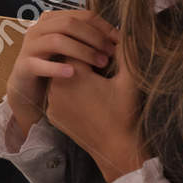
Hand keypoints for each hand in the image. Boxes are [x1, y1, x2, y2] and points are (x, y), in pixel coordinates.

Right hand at [5, 9, 117, 144]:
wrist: (30, 90)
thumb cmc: (57, 67)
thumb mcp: (73, 50)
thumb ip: (88, 40)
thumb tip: (120, 37)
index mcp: (53, 21)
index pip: (83, 15)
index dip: (104, 27)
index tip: (120, 42)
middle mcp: (39, 29)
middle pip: (70, 23)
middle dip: (95, 38)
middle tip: (111, 54)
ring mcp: (30, 46)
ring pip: (57, 40)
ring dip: (82, 51)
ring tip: (100, 64)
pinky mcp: (24, 66)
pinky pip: (39, 64)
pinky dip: (57, 68)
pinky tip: (72, 73)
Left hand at [46, 46, 148, 182]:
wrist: (118, 150)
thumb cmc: (126, 114)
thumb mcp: (130, 80)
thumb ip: (126, 53)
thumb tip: (125, 32)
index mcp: (73, 74)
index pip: (78, 48)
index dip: (94, 49)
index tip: (108, 59)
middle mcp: (56, 86)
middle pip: (67, 61)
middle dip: (83, 61)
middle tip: (103, 72)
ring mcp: (52, 102)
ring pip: (62, 78)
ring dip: (76, 77)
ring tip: (96, 87)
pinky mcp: (53, 114)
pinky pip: (59, 95)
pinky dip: (71, 93)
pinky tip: (88, 100)